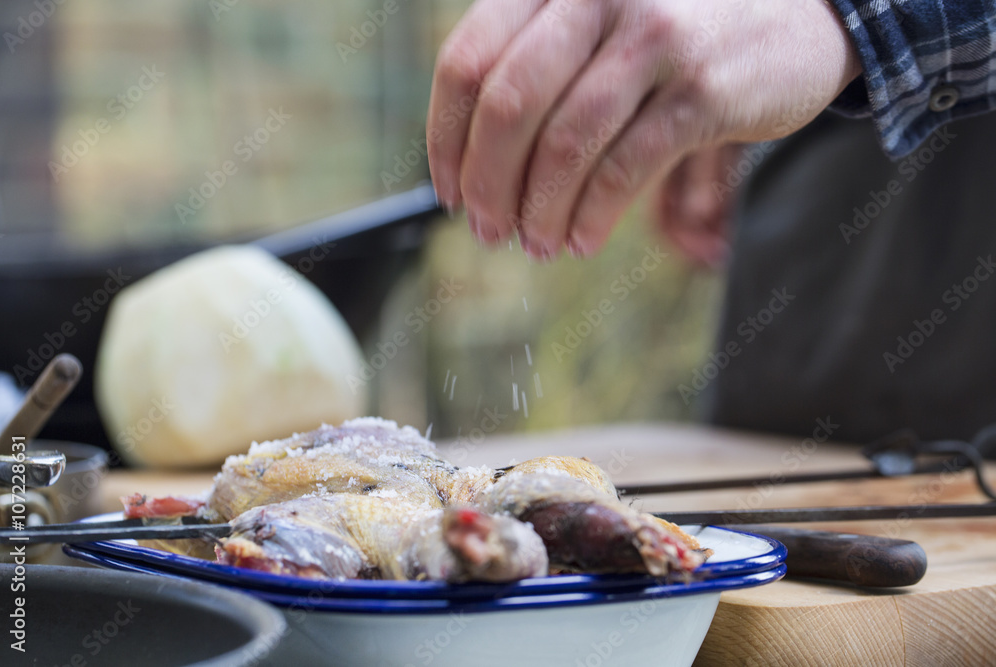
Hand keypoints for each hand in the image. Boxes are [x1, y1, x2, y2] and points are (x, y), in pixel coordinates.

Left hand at [426, 0, 860, 258]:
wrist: (802, 10)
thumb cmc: (675, 30)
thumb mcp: (597, 23)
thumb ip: (535, 68)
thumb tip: (469, 166)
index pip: (466, 62)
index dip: (444, 139)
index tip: (449, 192)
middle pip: (507, 106)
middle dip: (488, 185)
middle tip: (488, 232)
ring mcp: (652, 39)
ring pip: (565, 144)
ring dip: (540, 211)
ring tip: (538, 244)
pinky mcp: (700, 89)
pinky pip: (623, 168)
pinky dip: (592, 216)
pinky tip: (583, 239)